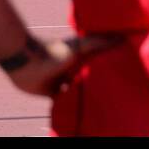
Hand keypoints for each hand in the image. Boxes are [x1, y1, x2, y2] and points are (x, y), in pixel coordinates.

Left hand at [7, 35, 123, 96]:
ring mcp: (62, 80)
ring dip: (84, 95)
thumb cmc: (53, 52)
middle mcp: (71, 68)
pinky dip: (71, 105)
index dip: (108, 65)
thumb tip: (122, 37)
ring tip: (100, 103)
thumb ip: (97, 42)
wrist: (27, 64)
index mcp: (79, 57)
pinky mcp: (52, 92)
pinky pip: (65, 101)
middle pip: (88, 76)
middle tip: (114, 91)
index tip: (122, 70)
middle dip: (97, 82)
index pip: (98, 61)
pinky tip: (80, 110)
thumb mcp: (79, 46)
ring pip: (77, 90)